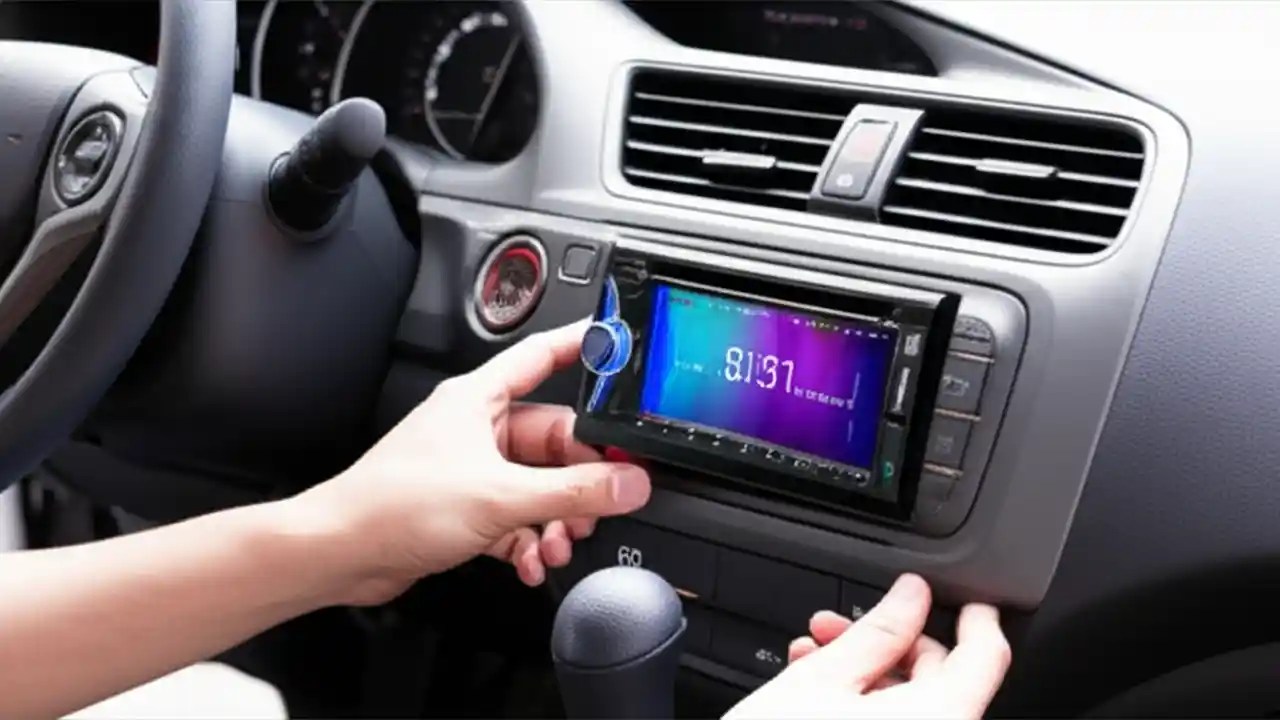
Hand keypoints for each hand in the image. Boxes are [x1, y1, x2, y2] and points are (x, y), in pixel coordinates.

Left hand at [294, 321, 651, 605]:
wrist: (341, 554)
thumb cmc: (391, 505)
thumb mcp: (499, 496)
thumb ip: (572, 492)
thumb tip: (626, 483)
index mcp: (478, 399)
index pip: (542, 357)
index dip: (582, 348)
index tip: (620, 349)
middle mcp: (477, 428)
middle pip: (553, 438)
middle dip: (580, 477)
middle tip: (602, 500)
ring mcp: (472, 469)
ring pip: (538, 484)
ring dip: (557, 517)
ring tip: (558, 542)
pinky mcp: (466, 508)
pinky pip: (517, 517)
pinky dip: (530, 539)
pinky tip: (531, 561)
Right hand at [725, 575, 1010, 719]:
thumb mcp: (820, 682)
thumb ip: (877, 632)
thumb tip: (911, 597)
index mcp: (941, 719)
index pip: (986, 656)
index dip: (974, 618)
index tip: (960, 601)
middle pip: (944, 682)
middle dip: (889, 646)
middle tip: (838, 627)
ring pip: (916, 710)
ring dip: (867, 677)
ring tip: (812, 660)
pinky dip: (866, 711)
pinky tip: (818, 698)